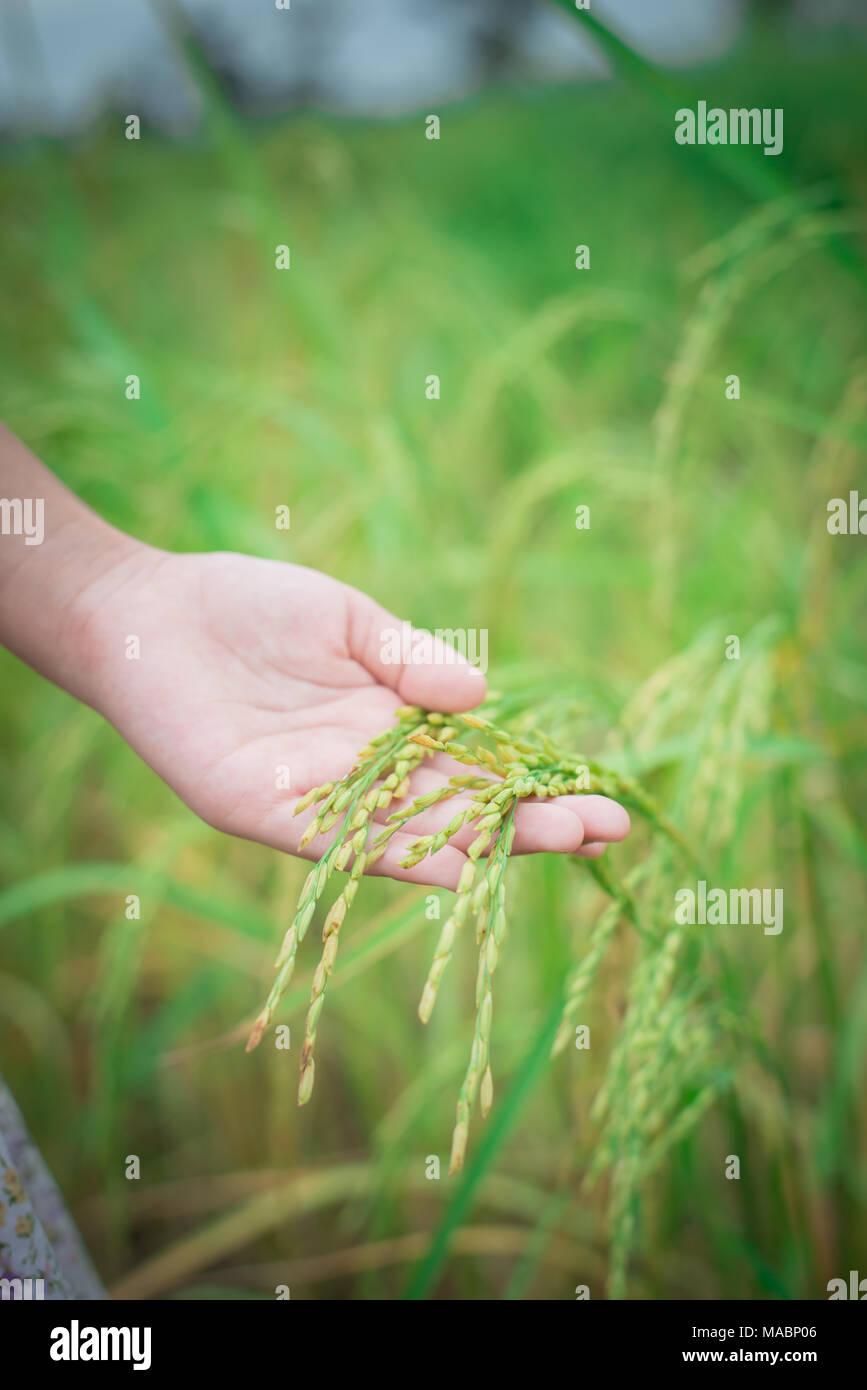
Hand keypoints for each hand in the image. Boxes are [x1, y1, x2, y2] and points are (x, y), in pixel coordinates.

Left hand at [79, 546, 628, 887]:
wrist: (147, 612)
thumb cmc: (246, 606)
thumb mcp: (349, 620)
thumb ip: (411, 659)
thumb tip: (483, 694)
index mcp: (386, 730)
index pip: (475, 769)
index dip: (534, 783)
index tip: (602, 794)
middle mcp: (361, 777)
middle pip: (459, 810)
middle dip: (530, 823)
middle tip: (605, 831)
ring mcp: (317, 800)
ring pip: (414, 834)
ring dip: (487, 843)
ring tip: (560, 841)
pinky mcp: (264, 810)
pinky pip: (339, 842)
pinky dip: (400, 855)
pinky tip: (461, 865)